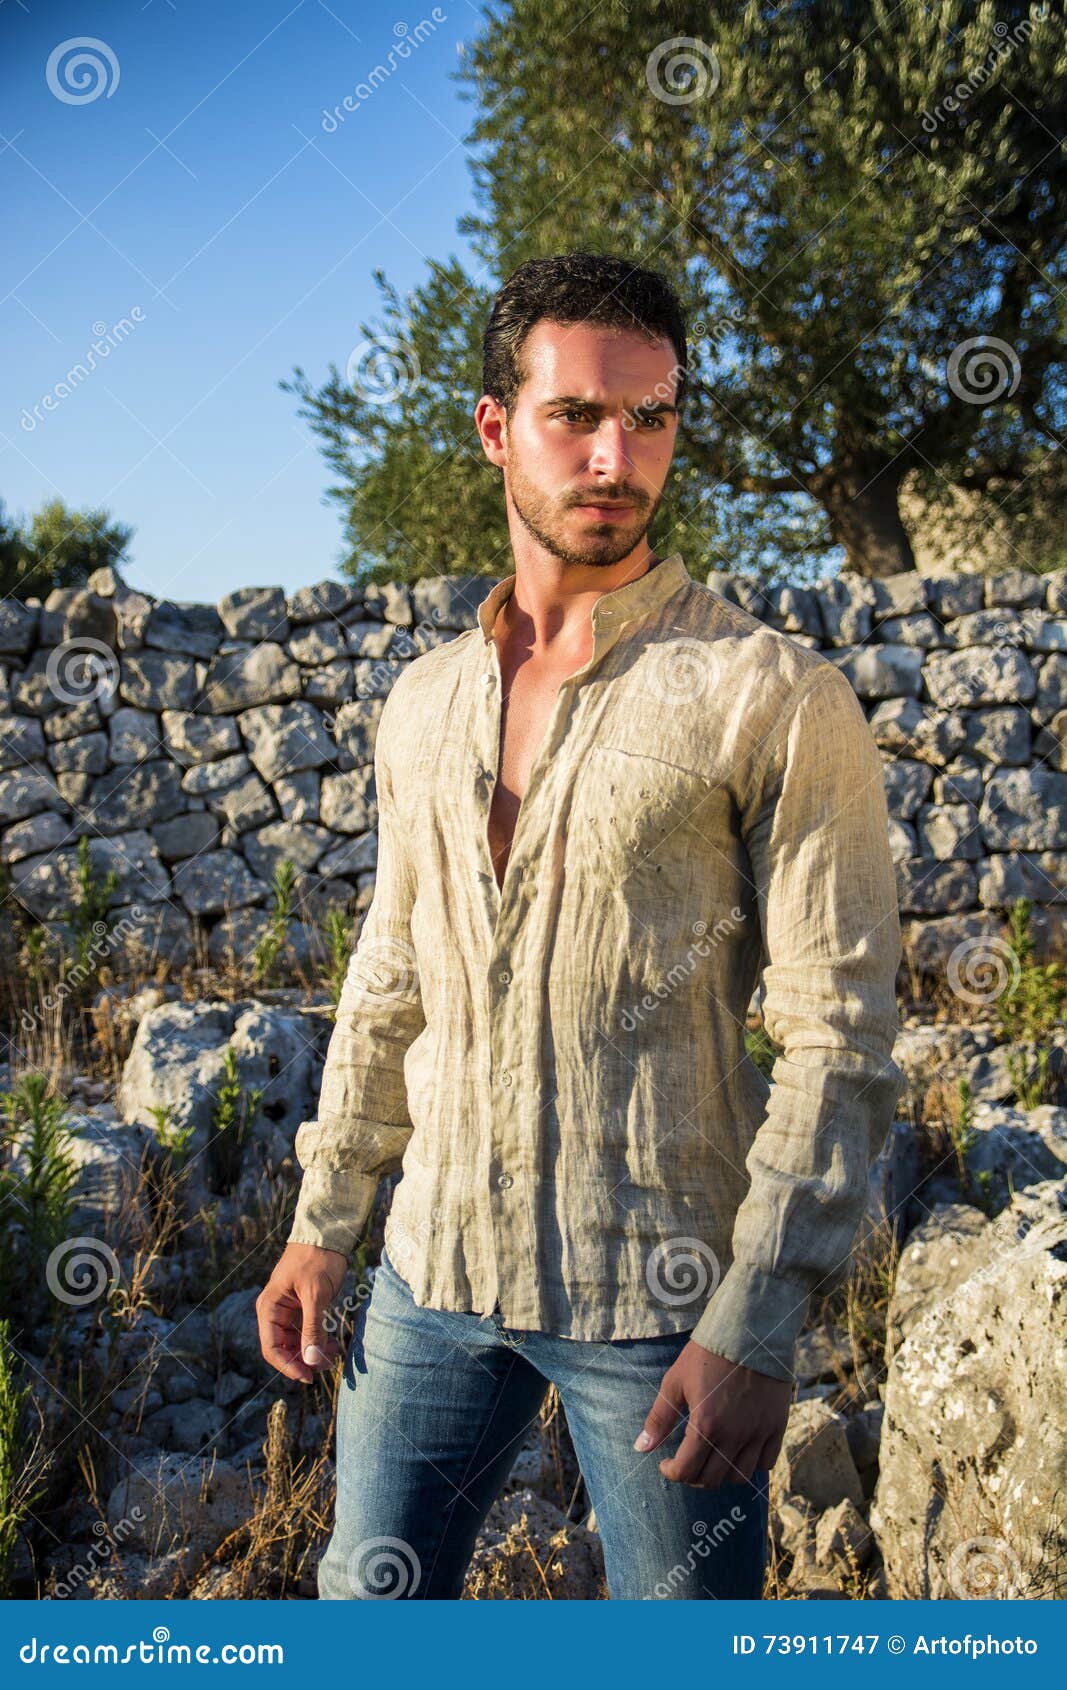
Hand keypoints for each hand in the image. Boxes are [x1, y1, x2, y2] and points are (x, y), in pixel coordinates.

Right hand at [257, 1242, 348, 1383]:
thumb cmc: (317, 1259)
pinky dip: (319, 1341)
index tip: (308, 1377)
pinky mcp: (303, 1308)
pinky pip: (307, 1332)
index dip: (288, 1366)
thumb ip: (312, 1328)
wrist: (328, 1235)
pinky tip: (333, 1345)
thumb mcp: (315, 1295)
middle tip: (327, 1365)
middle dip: (304, 1360)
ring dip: (313, 1352)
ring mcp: (288, 1311)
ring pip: (297, 1343)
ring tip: (334, 1354)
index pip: (271, 1348)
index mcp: (269, 1307)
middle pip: (284, 1348)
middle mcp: (274, 1312)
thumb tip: (310, 1360)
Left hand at [633, 1340, 791, 1487]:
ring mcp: (758, 1433)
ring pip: (739, 1476)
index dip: (671, 1472)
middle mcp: (734, 1435)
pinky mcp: (776, 1426)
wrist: (749, 1330)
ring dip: (721, 1474)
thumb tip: (640, 1448)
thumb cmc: (707, 1353)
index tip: (666, 1463)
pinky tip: (738, 1450)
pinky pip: (766, 1462)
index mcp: (706, 1425)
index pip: (686, 1470)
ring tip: (711, 1458)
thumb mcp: (676, 1381)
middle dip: (693, 1475)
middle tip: (686, 1461)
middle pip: (712, 1479)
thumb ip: (659, 1418)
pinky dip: (750, 1464)